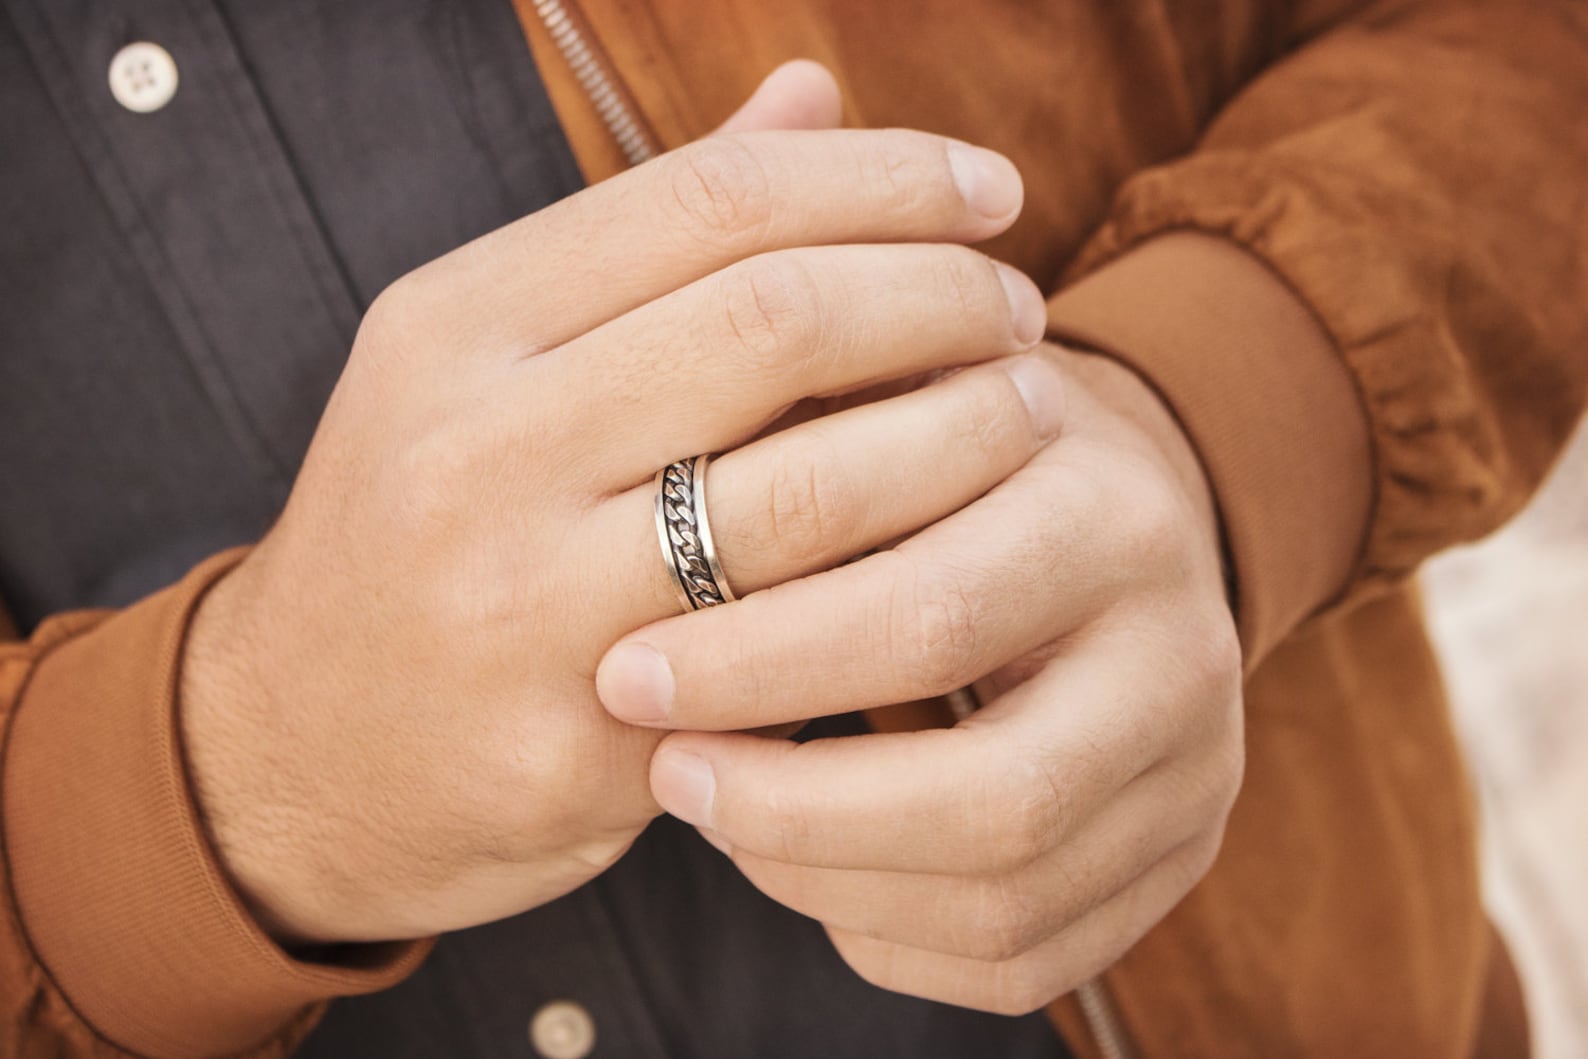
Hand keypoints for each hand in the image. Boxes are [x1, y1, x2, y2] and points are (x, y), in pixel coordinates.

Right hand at [179, 65, 1059, 945]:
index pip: (713, 199)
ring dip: (958, 438)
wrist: (306, 756)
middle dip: (941, 299)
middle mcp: (476, 449)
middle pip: (776, 320)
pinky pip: (796, 647)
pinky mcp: (583, 740)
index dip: (883, 179)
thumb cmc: (427, 533)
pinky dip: (906, 577)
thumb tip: (812, 93)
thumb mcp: (491, 360)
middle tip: (1016, 313)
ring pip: (808, 490)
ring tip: (1026, 413)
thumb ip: (652, 235)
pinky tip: (966, 542)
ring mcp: (522, 605)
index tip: (989, 194)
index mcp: (457, 325)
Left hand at [597, 344, 1243, 1013]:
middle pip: (994, 797)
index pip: (931, 619)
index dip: (761, 663)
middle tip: (668, 770)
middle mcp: (1185, 654)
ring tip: (718, 813)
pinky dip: (885, 935)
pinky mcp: (1176, 862)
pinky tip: (804, 866)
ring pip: (1007, 901)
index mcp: (1113, 514)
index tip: (631, 673)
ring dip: (825, 879)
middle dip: (795, 807)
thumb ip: (808, 443)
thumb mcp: (903, 400)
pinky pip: (1024, 961)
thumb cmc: (967, 455)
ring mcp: (1199, 775)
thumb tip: (648, 523)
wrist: (1121, 510)